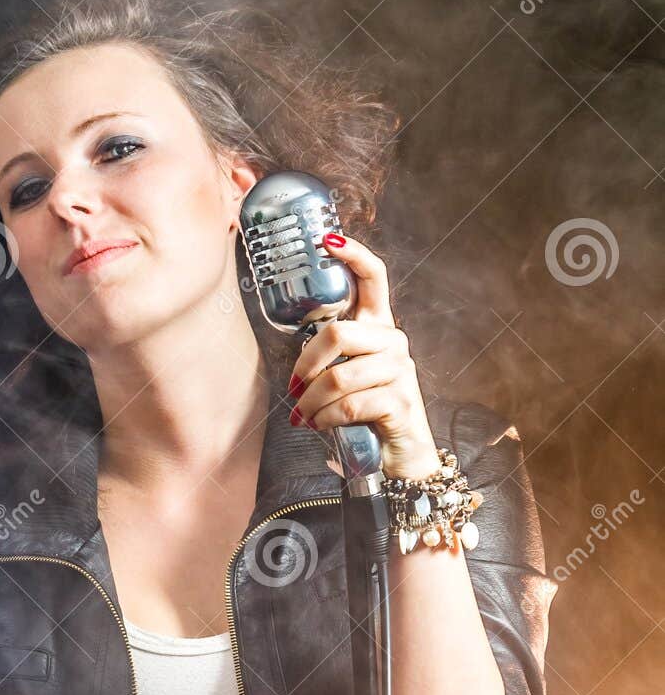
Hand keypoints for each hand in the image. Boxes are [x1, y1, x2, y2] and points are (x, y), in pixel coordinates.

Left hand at [286, 232, 440, 478]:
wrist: (400, 455)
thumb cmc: (366, 413)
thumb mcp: (347, 376)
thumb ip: (331, 357)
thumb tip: (293, 360)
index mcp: (379, 327)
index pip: (373, 278)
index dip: (352, 255)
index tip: (327, 240)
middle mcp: (393, 342)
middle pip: (338, 334)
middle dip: (306, 366)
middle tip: (295, 389)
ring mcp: (400, 371)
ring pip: (339, 378)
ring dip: (312, 403)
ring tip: (305, 416)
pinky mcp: (399, 402)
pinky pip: (349, 405)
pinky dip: (325, 419)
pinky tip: (320, 426)